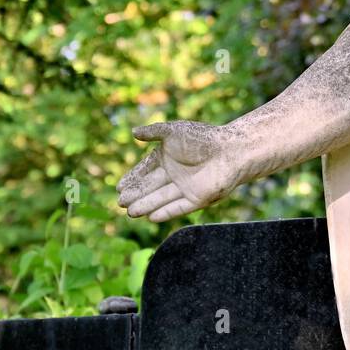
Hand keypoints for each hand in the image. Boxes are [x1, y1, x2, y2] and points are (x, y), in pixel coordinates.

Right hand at [116, 121, 241, 222]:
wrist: (230, 151)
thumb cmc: (202, 138)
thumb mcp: (174, 131)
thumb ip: (154, 132)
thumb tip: (133, 132)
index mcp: (169, 156)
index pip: (146, 170)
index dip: (133, 178)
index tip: (119, 187)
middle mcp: (176, 173)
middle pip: (151, 186)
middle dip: (136, 194)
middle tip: (120, 202)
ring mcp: (186, 187)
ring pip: (161, 198)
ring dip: (146, 205)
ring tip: (129, 212)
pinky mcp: (197, 199)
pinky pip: (178, 208)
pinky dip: (165, 212)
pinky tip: (151, 217)